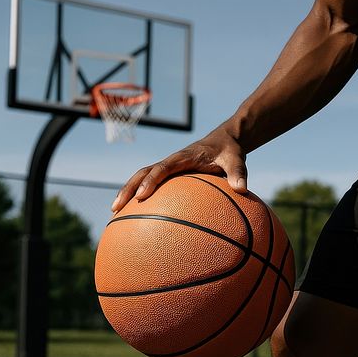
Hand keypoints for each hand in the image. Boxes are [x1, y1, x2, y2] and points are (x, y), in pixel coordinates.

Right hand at [111, 127, 247, 211]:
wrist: (226, 140)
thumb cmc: (230, 151)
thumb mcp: (237, 159)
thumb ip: (239, 173)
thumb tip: (242, 190)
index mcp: (184, 157)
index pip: (163, 168)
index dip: (151, 181)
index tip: (142, 196)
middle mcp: (172, 161)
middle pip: (143, 173)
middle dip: (128, 189)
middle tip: (116, 208)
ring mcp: (169, 167)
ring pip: (142, 178)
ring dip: (128, 192)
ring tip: (115, 213)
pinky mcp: (171, 175)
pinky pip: (152, 184)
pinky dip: (141, 196)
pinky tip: (137, 216)